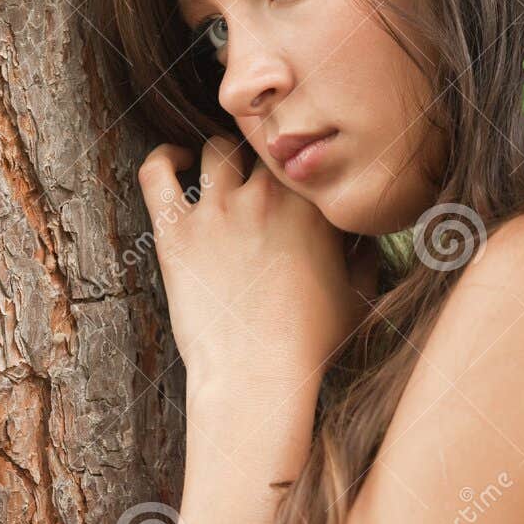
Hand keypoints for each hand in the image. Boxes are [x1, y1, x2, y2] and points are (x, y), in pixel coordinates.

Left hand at [137, 136, 380, 388]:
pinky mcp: (176, 231)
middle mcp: (267, 197)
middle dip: (267, 156)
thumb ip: (366, 256)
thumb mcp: (357, 298)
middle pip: (266, 147)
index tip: (300, 181)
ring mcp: (219, 211)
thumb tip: (366, 235)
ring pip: (219, 149)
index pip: (308, 160)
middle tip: (263, 173)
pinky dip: (165, 156)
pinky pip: (157, 169)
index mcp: (315, 207)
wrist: (259, 376)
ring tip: (223, 167)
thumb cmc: (311, 346)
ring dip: (224, 155)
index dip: (304, 168)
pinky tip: (177, 161)